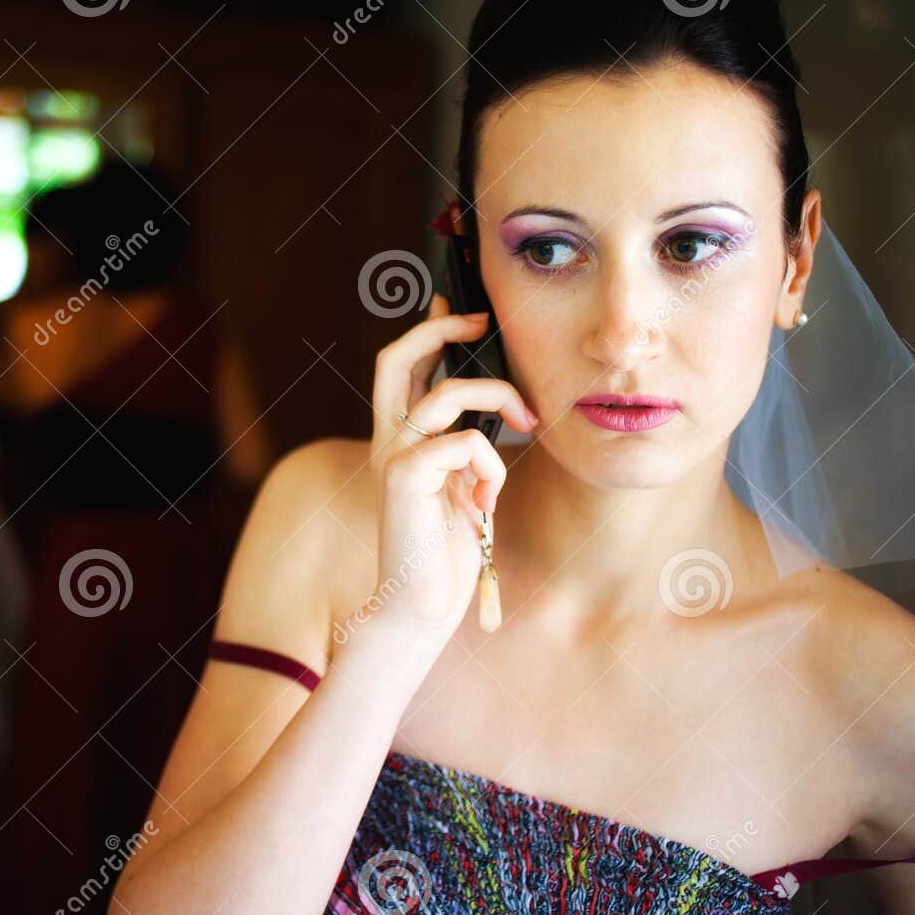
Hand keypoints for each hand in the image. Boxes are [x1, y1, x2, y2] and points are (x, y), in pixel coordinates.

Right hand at [360, 298, 536, 647]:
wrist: (418, 609)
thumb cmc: (443, 557)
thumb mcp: (463, 491)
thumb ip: (467, 454)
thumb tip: (501, 416)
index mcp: (399, 443)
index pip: (402, 370)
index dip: (426, 331)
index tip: (457, 305)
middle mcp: (388, 442)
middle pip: (397, 358)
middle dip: (440, 328)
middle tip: (481, 320)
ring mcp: (392, 457)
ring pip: (447, 392)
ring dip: (498, 400)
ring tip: (526, 424)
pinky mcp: (404, 477)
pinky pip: (466, 443)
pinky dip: (491, 468)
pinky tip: (485, 504)